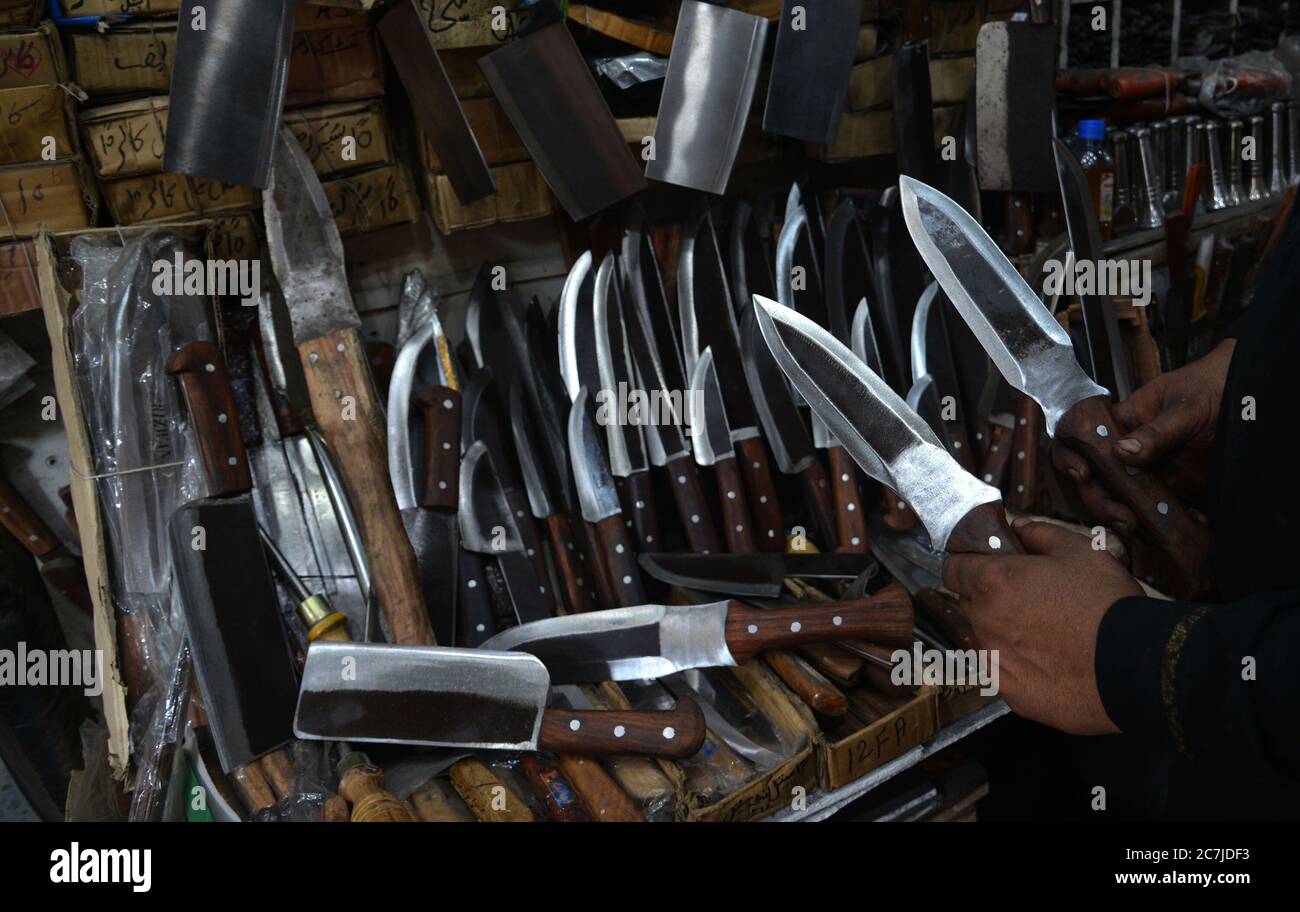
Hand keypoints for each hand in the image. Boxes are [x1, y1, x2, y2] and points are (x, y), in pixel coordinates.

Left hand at [943, 519, 1142, 735]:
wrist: (1137, 666)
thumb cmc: (1107, 602)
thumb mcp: (1081, 551)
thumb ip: (1040, 534)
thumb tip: (1017, 528)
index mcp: (995, 583)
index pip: (953, 570)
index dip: (968, 564)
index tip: (986, 566)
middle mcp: (985, 622)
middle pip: (973, 604)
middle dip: (992, 598)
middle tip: (1031, 599)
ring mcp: (995, 662)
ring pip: (987, 639)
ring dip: (1005, 633)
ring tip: (1048, 635)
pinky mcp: (1012, 694)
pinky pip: (1004, 673)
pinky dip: (1019, 666)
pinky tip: (1051, 664)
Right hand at [1053, 339, 1233, 534]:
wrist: (1253, 397)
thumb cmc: (1216, 387)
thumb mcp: (1188, 405)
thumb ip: (1157, 430)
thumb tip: (1122, 453)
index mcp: (1125, 422)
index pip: (1082, 438)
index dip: (1070, 457)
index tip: (1081, 475)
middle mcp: (1131, 451)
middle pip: (1097, 478)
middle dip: (1099, 500)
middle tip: (1119, 517)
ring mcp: (1151, 473)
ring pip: (1120, 500)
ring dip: (1121, 517)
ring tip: (1135, 530)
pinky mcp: (1174, 492)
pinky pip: (1154, 513)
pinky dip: (1153, 527)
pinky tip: (1160, 534)